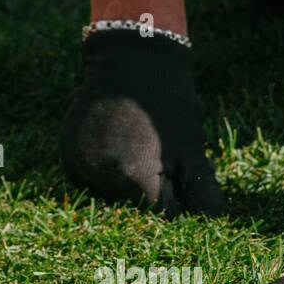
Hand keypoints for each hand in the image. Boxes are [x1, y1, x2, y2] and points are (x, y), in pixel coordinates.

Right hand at [59, 30, 226, 217]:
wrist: (132, 61)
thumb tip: (218, 222)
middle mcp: (99, 176)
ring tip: (134, 148)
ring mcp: (78, 163)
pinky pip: (85, 177)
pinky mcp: (65, 152)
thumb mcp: (192, 150)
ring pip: (105, 195)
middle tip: (155, 157)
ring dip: (121, 184)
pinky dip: (100, 171)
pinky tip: (114, 145)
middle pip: (129, 207)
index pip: (156, 215)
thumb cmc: (170, 107)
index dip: (171, 200)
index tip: (175, 178)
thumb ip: (205, 192)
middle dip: (146, 193)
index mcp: (133, 179)